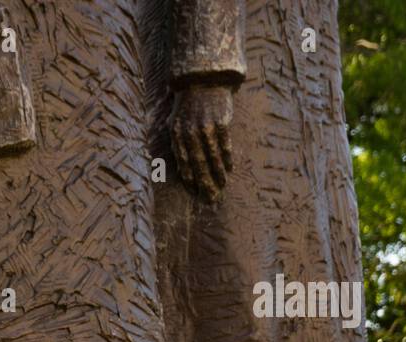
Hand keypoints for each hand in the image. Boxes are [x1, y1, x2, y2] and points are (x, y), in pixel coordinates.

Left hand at [170, 84, 233, 201]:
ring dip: (218, 174)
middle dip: (204, 182)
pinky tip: (229, 169)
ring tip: (222, 186)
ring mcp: (206, 127)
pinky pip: (224, 145)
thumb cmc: (187, 105)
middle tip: (210, 197)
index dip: (190, 179)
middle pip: (198, 164)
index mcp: (177, 135)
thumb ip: (178, 143)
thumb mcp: (175, 122)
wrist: (202, 80)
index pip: (183, 163)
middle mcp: (190, 133)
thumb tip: (183, 167)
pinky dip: (227, 158)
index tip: (195, 192)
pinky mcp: (221, 122)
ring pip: (213, 157)